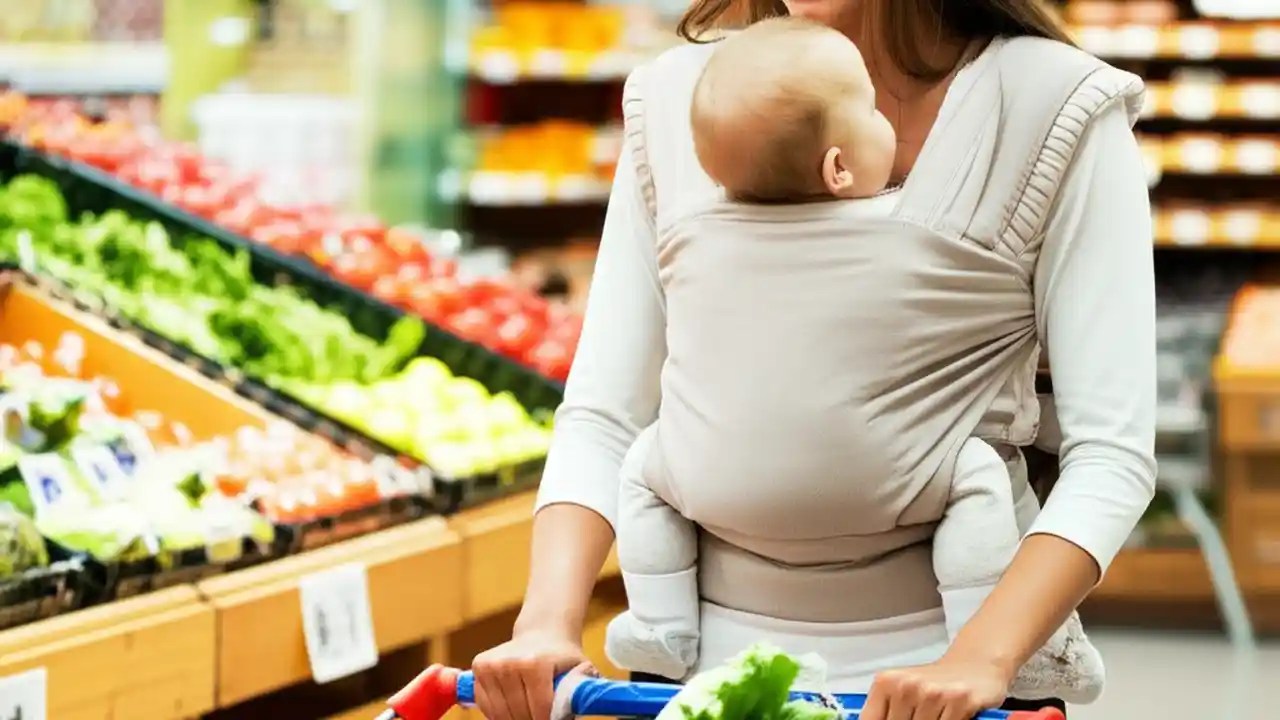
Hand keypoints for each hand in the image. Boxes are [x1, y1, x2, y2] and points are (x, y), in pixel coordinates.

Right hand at [472, 627, 589, 719]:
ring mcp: (491, 665)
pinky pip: (486, 705)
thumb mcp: (580, 669)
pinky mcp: (479, 666)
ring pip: (501, 714)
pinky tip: (514, 707)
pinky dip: (499, 713)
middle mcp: (509, 663)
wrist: (541, 632)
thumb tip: (583, 704)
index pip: (540, 710)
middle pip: (520, 713)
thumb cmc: (562, 656)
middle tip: (543, 717)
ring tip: (530, 712)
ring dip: (516, 719)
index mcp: (535, 664)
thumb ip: (582, 690)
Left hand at [860, 653, 1011, 719]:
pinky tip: (952, 714)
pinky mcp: (960, 701)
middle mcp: (907, 685)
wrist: (974, 666)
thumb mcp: (900, 692)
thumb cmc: (933, 683)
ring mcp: (934, 693)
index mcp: (886, 683)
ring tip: (937, 713)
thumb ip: (885, 712)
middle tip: (920, 715)